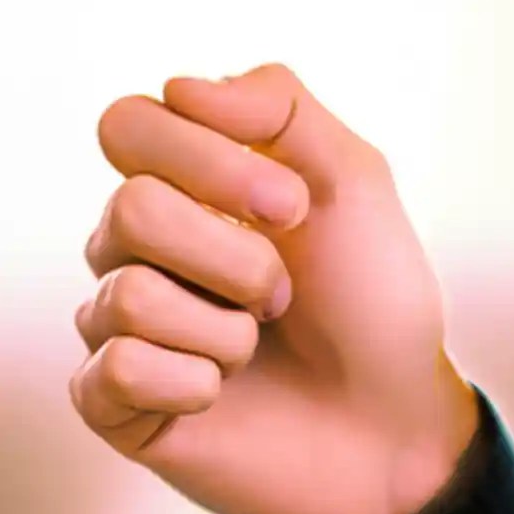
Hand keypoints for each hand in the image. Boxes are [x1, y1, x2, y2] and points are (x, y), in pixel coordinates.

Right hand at [71, 65, 477, 513]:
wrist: (397, 425)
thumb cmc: (377, 306)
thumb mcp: (356, 185)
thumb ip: (281, 111)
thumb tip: (180, 88)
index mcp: (186, 188)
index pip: (129, 126)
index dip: (210, 161)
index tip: (295, 207)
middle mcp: (140, 250)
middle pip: (132, 209)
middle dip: (239, 257)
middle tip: (287, 297)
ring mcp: (123, 327)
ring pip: (127, 295)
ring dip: (228, 329)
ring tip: (260, 349)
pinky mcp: (118, 405)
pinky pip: (116, 371)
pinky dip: (194, 384)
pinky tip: (222, 397)